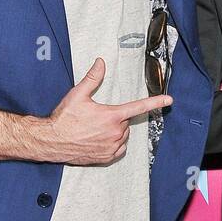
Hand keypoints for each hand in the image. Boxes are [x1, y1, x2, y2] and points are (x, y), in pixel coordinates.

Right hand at [45, 58, 170, 164]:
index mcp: (112, 116)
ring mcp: (112, 146)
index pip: (138, 107)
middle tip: (96, 117)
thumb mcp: (78, 94)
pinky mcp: (106, 157)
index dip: (155, 102)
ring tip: (95, 129)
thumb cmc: (65, 118)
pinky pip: (119, 149)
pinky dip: (114, 144)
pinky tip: (99, 140)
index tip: (169, 100)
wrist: (52, 141)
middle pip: (125, 122)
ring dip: (115, 131)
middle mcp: (115, 132)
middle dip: (115, 118)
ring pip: (123, 136)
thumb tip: (101, 63)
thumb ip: (92, 78)